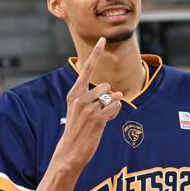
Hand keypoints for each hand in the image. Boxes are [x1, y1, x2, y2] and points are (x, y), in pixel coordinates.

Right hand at [55, 37, 122, 169]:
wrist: (71, 151)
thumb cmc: (78, 130)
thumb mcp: (82, 111)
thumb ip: (99, 99)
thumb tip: (118, 93)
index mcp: (74, 94)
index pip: (86, 69)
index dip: (95, 53)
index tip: (102, 39)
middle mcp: (80, 98)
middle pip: (105, 86)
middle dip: (108, 97)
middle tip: (100, 111)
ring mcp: (88, 108)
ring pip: (112, 97)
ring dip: (112, 106)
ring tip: (102, 117)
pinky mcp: (97, 118)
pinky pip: (115, 107)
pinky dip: (115, 113)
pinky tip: (107, 121)